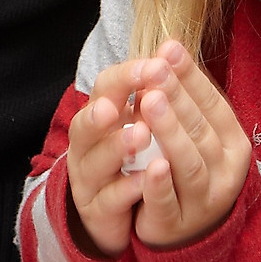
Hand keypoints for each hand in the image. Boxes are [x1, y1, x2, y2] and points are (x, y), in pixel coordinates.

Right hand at [66, 57, 148, 256]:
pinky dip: (128, 188)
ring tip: (141, 134)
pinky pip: (110, 200)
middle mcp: (86, 146)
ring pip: (95, 162)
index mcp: (99, 117)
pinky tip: (146, 177)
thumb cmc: (132, 158)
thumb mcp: (139, 121)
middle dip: (109, 109)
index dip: (125, 76)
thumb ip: (150, 92)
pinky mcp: (98, 212)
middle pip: (87, 124)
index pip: (104, 87)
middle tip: (136, 97)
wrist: (115, 213)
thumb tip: (173, 48)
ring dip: (117, 146)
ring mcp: (89, 180)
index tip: (154, 65)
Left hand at [133, 40, 250, 248]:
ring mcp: (203, 201)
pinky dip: (160, 184)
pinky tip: (150, 165)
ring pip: (189, 163)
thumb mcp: (196, 136)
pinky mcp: (176, 225)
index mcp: (234, 145)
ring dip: (170, 132)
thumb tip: (167, 46)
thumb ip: (185, 99)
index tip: (168, 49)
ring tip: (150, 102)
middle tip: (155, 68)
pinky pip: (168, 203)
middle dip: (177, 97)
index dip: (191, 77)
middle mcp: (225, 173)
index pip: (214, 105)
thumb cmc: (190, 172)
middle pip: (201, 130)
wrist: (190, 237)